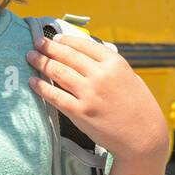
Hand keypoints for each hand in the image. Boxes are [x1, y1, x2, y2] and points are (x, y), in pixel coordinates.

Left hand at [26, 33, 167, 162]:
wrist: (143, 137)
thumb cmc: (139, 107)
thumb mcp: (129, 77)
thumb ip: (109, 66)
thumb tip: (87, 55)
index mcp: (115, 63)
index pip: (83, 44)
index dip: (66, 40)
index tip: (55, 37)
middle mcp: (100, 75)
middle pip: (67, 55)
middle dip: (49, 47)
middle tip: (37, 42)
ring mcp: (89, 93)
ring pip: (57, 72)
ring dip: (41, 62)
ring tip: (31, 56)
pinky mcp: (80, 112)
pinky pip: (54, 95)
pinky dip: (40, 86)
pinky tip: (32, 81)